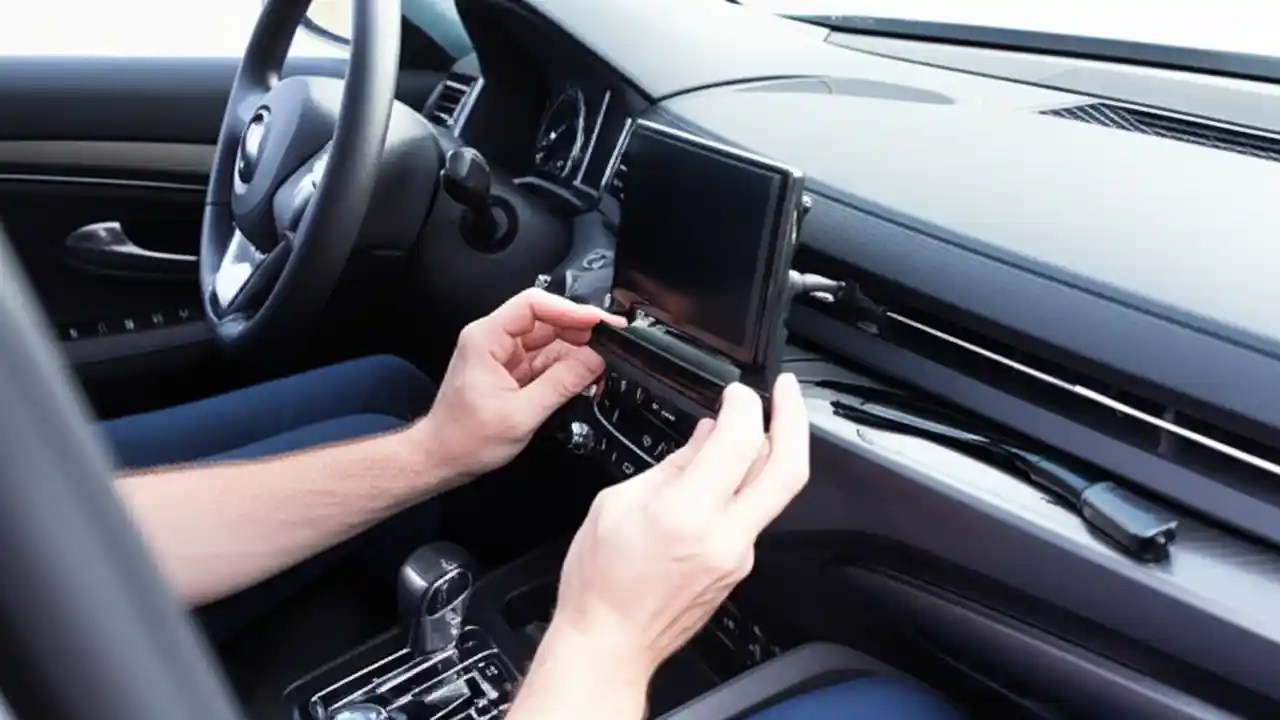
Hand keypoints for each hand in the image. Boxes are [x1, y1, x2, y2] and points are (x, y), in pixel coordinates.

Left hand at [412, 289, 623, 481]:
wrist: (441, 459)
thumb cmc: (464, 439)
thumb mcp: (520, 414)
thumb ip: (561, 384)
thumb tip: (595, 359)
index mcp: (486, 339)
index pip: (533, 305)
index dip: (570, 310)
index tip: (598, 322)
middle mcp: (494, 339)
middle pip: (546, 319)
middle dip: (581, 330)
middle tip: (613, 339)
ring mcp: (504, 355)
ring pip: (550, 339)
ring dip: (578, 350)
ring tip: (603, 363)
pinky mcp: (513, 371)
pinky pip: (546, 359)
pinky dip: (568, 366)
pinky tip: (586, 375)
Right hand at [549, 375, 809, 676]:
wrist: (610, 643)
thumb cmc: (599, 581)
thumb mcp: (616, 504)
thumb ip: (671, 466)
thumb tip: (705, 437)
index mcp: (685, 514)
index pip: (738, 442)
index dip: (743, 406)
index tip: (735, 393)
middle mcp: (723, 537)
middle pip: (787, 468)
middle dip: (794, 419)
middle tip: (787, 391)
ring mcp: (738, 555)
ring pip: (775, 491)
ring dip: (773, 450)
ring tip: (754, 425)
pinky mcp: (739, 567)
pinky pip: (755, 513)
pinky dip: (748, 482)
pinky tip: (728, 472)